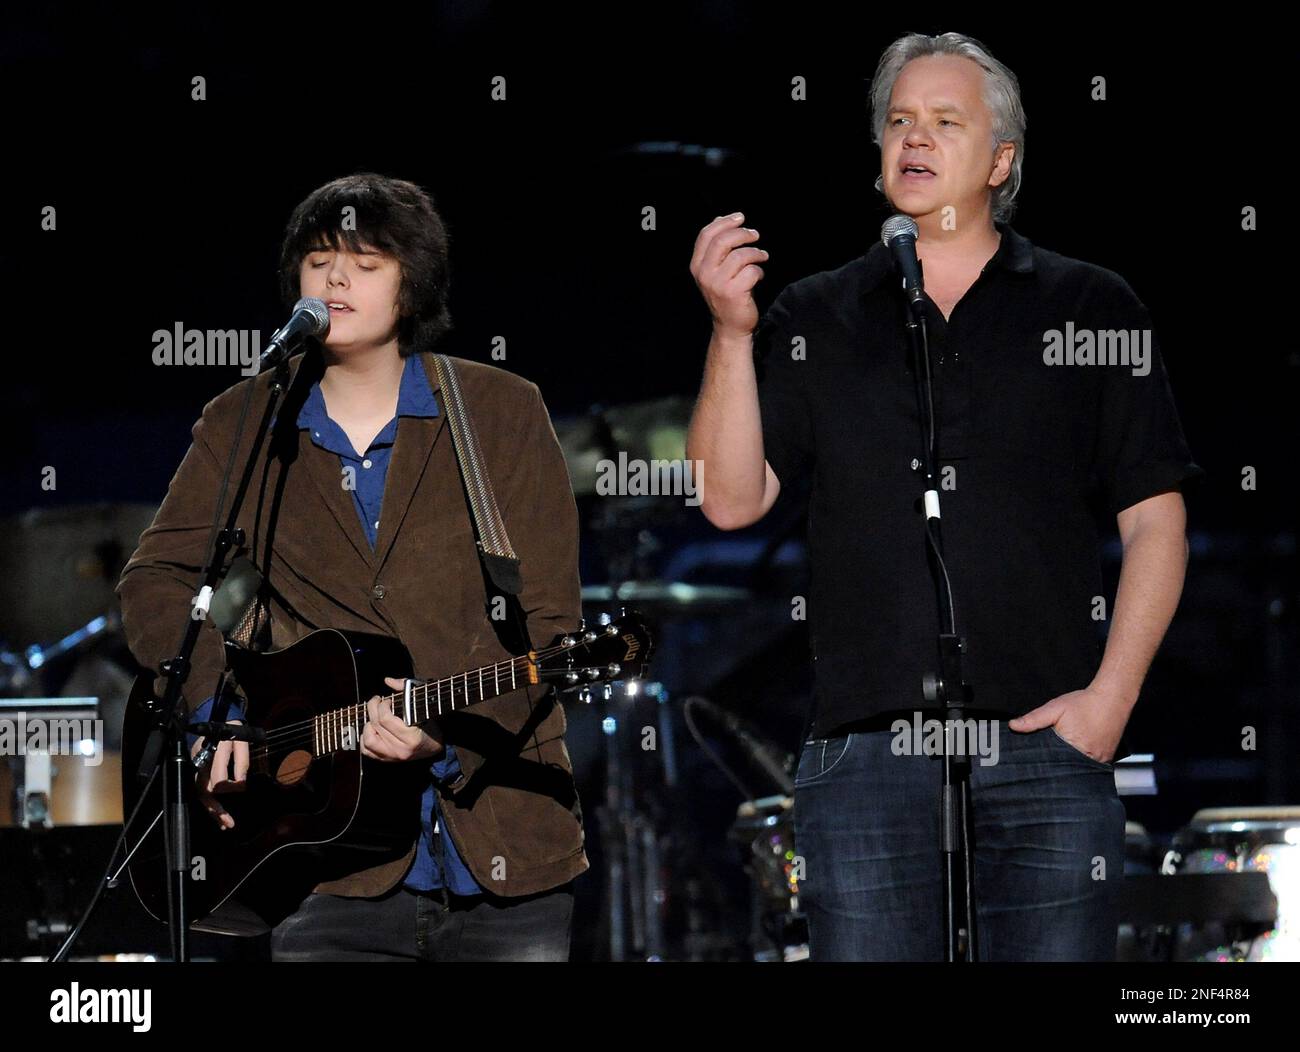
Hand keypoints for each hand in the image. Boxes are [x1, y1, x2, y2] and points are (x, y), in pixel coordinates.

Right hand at [192, 720, 248, 829]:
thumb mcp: (242, 740)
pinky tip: (217, 815)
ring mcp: (196, 768)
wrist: (214, 720)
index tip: (241, 787)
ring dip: (211, 811)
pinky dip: (209, 804)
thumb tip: (241, 782)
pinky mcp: (195, 772)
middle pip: (204, 790)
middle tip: (228, 823)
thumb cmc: (231, 730)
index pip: (217, 777)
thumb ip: (242, 760)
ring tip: (224, 824)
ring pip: (200, 793)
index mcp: (213, 753)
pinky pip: (200, 790)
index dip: (230, 786)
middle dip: (215, 808)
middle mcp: (201, 763)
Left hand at [361, 677, 444, 761]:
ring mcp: (393, 756)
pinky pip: (367, 751)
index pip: (385, 719)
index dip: (382, 705)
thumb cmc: (431, 725)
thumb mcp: (423, 704)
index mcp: (412, 737)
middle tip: (377, 701)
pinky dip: (365, 738)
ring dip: (368, 725)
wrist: (435, 748)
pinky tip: (372, 729)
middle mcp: (401, 749)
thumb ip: (406, 689)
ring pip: (368, 739)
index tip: (387, 700)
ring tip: (375, 717)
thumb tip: (388, 680)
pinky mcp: (387, 760)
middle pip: (376, 725)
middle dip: (373, 708)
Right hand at [690, 212, 768, 338]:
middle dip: (743, 233)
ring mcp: (717, 284)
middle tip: (755, 235)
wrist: (730, 326)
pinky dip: (759, 271)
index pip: (706, 235)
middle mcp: (704, 274)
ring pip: (740, 255)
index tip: (740, 217)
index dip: (724, 222)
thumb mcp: (715, 270)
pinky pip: (751, 271)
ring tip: (762, 257)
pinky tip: (759, 276)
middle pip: (723, 241)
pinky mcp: (733, 292)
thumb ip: (716, 247)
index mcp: (697, 266)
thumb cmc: (726, 294)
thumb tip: (720, 218)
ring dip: (756, 253)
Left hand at [1007, 684, 1132, 763]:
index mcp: (1072, 748)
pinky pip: (1089, 766)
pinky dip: (1080, 763)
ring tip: (1058, 762)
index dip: (1041, 763)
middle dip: (1054, 767)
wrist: (1112, 698)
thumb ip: (1033, 719)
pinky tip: (1073, 758)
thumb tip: (1013, 726)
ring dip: (1068, 766)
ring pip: (1077, 769)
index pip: (1051, 763)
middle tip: (1044, 765)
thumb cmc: (1084, 703)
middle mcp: (1087, 758)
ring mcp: (1099, 761)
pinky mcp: (1106, 759)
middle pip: (1065, 769)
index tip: (1032, 766)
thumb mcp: (1055, 708)